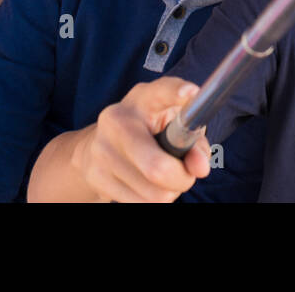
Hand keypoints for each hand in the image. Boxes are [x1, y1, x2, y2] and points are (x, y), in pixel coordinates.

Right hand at [72, 78, 210, 202]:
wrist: (96, 147)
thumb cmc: (149, 133)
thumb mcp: (175, 128)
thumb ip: (195, 143)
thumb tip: (199, 168)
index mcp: (143, 99)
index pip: (160, 92)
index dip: (176, 92)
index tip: (191, 93)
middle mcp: (117, 119)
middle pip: (157, 165)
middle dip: (181, 179)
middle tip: (186, 176)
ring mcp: (102, 149)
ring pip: (153, 193)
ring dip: (168, 192)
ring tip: (161, 178)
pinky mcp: (95, 175)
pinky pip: (139, 203)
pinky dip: (151, 201)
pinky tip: (144, 186)